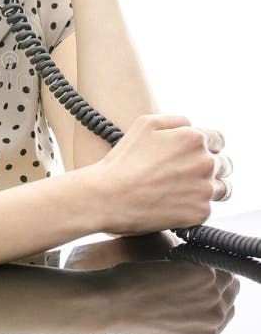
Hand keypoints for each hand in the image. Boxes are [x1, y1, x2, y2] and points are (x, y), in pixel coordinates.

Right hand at [94, 114, 233, 235]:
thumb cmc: (123, 161)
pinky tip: (174, 204)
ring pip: (222, 188)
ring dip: (208, 188)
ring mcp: (204, 189)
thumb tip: (191, 126)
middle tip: (185, 174)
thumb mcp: (145, 124)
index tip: (193, 155)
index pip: (219, 140)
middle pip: (224, 164)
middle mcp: (205, 162)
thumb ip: (176, 121)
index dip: (206, 147)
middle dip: (208, 167)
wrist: (110, 197)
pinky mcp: (200, 213)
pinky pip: (207, 209)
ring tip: (184, 191)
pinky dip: (194, 207)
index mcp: (194, 138)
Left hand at [103, 259, 238, 333]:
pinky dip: (195, 257)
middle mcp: (214, 319)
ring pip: (224, 274)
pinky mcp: (203, 275)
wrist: (116, 303)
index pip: (227, 312)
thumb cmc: (133, 320)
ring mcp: (211, 297)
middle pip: (230, 292)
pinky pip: (210, 260)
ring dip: (207, 267)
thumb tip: (195, 323)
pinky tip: (175, 259)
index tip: (201, 286)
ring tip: (182, 265)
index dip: (214, 296)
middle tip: (192, 272)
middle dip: (214, 281)